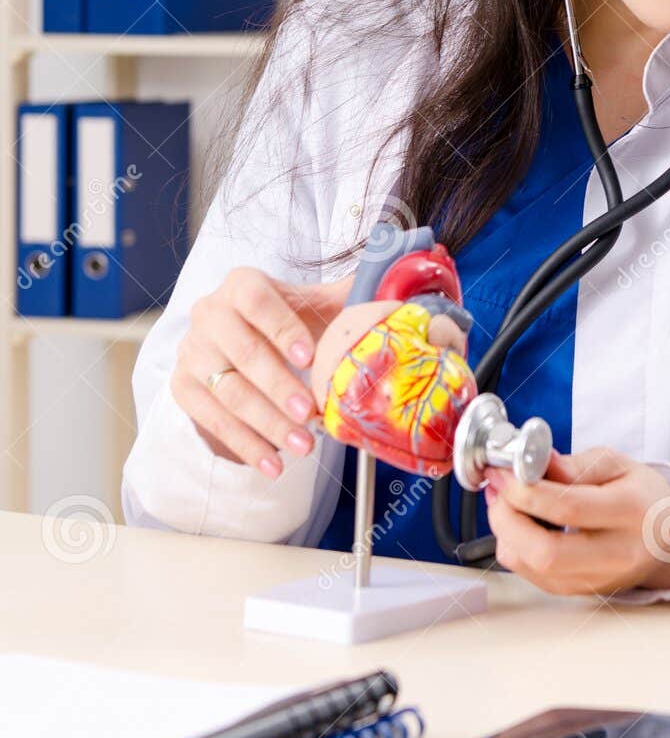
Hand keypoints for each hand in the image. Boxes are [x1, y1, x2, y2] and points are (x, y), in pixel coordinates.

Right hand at [172, 266, 467, 478]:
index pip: (255, 300)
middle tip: (312, 415)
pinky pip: (211, 422)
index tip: (309, 356)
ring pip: (226, 391)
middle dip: (279, 388)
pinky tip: (272, 463)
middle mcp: (209, 313)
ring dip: (266, 424)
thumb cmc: (293, 323)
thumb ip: (358, 293)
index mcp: (242, 284)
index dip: (281, 326)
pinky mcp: (184, 389)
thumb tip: (418, 274)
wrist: (246, 343)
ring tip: (302, 447)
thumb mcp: (322, 305)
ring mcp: (192, 353)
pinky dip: (244, 446)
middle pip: (241, 351)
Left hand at [485, 445, 669, 596]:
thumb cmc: (641, 496)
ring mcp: (597, 579)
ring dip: (506, 533)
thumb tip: (533, 464)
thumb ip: (574, 464)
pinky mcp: (580, 591)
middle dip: (507, 519)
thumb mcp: (617, 464)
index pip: (569, 508)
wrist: (666, 538)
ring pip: (534, 568)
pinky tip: (517, 523)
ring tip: (505, 502)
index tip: (504, 471)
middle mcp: (616, 554)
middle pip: (546, 552)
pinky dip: (515, 548)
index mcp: (631, 512)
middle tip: (498, 490)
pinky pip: (532, 576)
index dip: (526, 490)